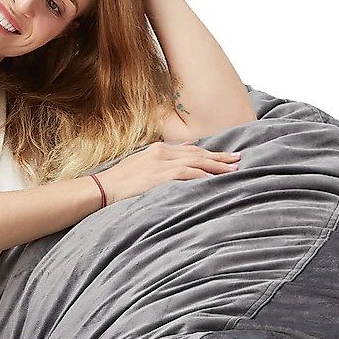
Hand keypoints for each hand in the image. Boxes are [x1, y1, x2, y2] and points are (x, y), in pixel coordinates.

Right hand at [94, 142, 240, 205]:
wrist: (101, 188)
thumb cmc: (116, 182)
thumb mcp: (138, 167)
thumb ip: (158, 163)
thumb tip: (176, 159)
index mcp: (157, 149)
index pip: (189, 149)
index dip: (208, 153)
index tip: (222, 156)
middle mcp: (162, 152)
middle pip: (197, 153)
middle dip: (218, 157)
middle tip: (237, 159)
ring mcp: (162, 162)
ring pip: (197, 161)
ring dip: (216, 166)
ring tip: (233, 169)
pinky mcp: (160, 174)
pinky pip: (188, 173)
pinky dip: (203, 175)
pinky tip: (215, 178)